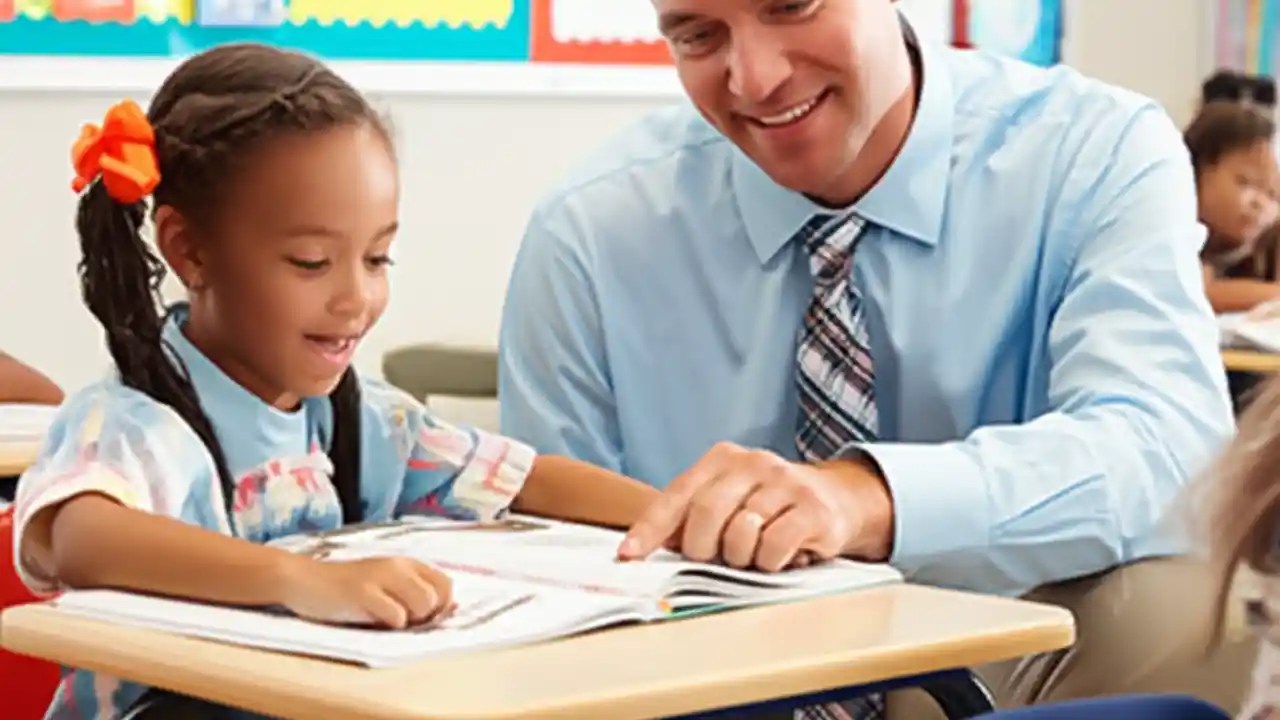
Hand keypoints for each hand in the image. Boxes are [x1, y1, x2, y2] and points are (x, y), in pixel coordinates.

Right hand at [276, 555, 453, 628]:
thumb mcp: (384, 584)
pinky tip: (369, 619)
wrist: (303, 580)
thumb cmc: (346, 589)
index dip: (441, 606)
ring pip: (422, 605)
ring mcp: (380, 577)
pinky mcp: (363, 593)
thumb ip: (412, 592)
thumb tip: (449, 610)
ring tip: (385, 620)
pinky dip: (388, 624)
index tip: (421, 618)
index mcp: (404, 563)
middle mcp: (397, 566)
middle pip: (438, 597)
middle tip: (401, 621)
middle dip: (425, 617)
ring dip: (409, 621)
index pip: (446, 584)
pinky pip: (396, 616)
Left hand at [617, 442, 893, 571]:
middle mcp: (754, 463)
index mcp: (723, 459)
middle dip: (701, 548)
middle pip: (706, 512)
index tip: (628, 555)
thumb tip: (640, 548)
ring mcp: (786, 483)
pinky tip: (776, 558)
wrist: (837, 498)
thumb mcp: (728, 501)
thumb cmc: (769, 507)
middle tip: (711, 561)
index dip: (650, 527)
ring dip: (740, 558)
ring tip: (751, 555)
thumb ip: (689, 518)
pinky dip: (767, 563)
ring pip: (741, 534)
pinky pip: (773, 547)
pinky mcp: (813, 509)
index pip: (677, 494)